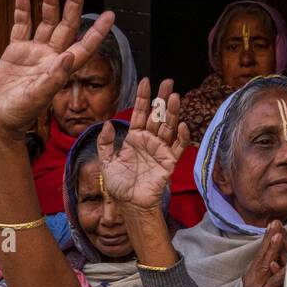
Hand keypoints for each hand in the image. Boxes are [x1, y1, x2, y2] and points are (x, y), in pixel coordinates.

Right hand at [0, 0, 114, 139]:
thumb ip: (54, 78)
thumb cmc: (20, 113)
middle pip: (66, 24)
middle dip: (72, 3)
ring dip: (49, 2)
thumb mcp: (38, 97)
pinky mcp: (16, 51)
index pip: (85, 45)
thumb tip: (70, 56)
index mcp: (62, 68)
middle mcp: (51, 57)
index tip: (111, 14)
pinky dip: (23, 10)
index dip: (98, 31)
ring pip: (46, 21)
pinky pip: (22, 26)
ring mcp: (34, 52)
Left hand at [98, 78, 189, 211]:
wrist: (129, 204)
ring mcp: (160, 150)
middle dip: (162, 98)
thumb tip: (107, 123)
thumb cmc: (118, 185)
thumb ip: (105, 143)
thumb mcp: (106, 162)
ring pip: (168, 126)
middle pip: (157, 115)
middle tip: (168, 81)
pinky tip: (182, 125)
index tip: (146, 81)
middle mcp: (149, 140)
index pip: (139, 113)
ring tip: (175, 96)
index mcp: (134, 138)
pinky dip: (181, 137)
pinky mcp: (169, 162)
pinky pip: (178, 147)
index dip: (143, 98)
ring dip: (172, 112)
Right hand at [242, 220, 286, 286]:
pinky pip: (271, 285)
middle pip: (263, 255)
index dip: (269, 237)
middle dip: (270, 238)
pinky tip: (285, 267)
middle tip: (275, 223)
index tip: (275, 222)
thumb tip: (284, 258)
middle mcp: (252, 278)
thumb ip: (275, 272)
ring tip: (278, 237)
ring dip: (272, 251)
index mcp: (254, 274)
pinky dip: (278, 275)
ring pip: (265, 266)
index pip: (263, 252)